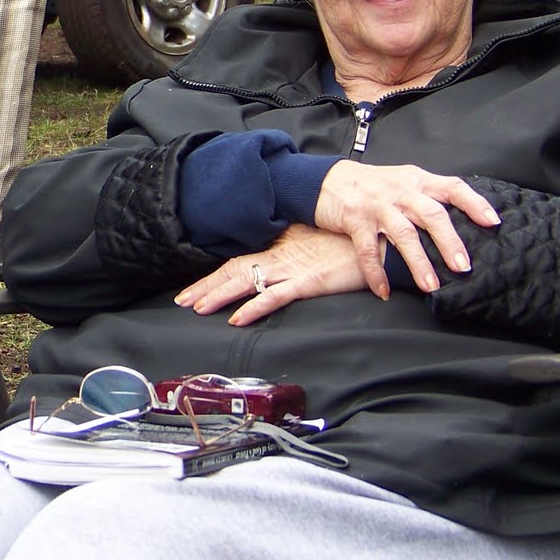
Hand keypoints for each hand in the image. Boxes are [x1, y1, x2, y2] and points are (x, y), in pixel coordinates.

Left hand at [175, 224, 368, 325]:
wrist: (377, 241)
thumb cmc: (348, 242)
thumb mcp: (314, 241)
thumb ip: (292, 247)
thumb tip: (274, 254)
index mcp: (279, 248)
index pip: (238, 262)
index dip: (213, 276)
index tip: (192, 289)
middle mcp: (280, 257)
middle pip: (234, 271)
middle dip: (206, 286)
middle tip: (182, 300)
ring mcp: (292, 269)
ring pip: (246, 281)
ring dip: (219, 295)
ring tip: (197, 307)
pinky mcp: (309, 281)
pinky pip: (275, 296)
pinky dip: (253, 307)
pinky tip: (237, 317)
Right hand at [314, 160, 498, 298]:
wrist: (325, 179)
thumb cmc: (370, 185)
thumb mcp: (402, 182)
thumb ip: (427, 198)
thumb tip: (459, 224)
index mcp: (417, 181)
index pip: (453, 187)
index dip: (474, 203)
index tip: (493, 222)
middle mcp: (400, 191)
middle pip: (432, 214)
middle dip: (449, 242)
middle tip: (463, 267)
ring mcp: (377, 206)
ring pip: (403, 234)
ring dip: (418, 262)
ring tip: (431, 285)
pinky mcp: (355, 220)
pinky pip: (368, 250)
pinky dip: (376, 273)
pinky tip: (383, 290)